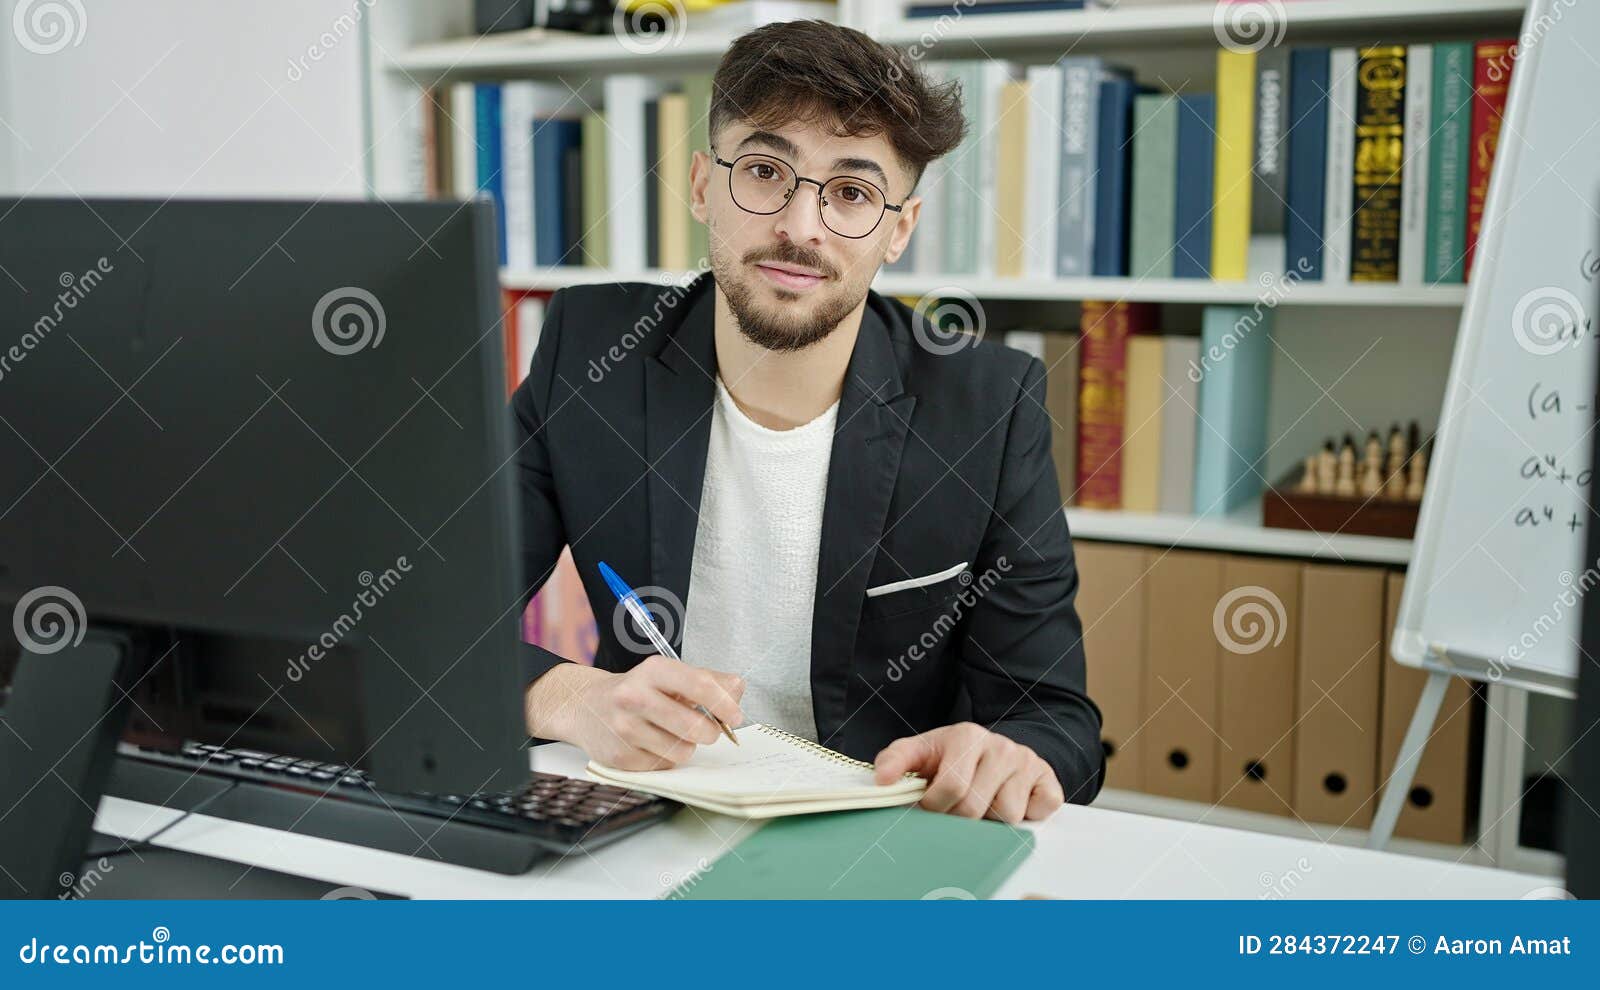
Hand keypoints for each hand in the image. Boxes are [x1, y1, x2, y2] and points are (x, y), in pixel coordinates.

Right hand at [570, 655, 743, 770]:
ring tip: (673, 734)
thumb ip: (708, 679)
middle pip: (694, 726)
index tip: (735, 716)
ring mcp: (625, 728)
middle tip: (707, 730)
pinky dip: (666, 758)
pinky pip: (663, 766)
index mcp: (653, 670)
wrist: (586, 707)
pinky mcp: (620, 756)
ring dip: (687, 747)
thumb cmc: (637, 691)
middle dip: (710, 732)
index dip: (725, 704)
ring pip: (682, 751)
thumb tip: (737, 689)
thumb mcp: (669, 676)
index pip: (700, 685)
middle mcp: (635, 696)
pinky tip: (653, 744)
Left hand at [872, 722, 1062, 823]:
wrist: (996, 749)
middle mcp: (1001, 746)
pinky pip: (1038, 812)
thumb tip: (882, 779)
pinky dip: (1027, 815)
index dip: (936, 806)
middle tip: (957, 807)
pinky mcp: (1048, 780)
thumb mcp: (922, 751)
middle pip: (977, 807)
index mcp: (967, 736)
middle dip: (960, 817)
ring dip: (992, 818)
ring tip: (985, 800)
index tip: (931, 804)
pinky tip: (1012, 800)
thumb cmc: (954, 756)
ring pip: (1007, 816)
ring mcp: (1027, 762)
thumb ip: (896, 760)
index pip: (951, 788)